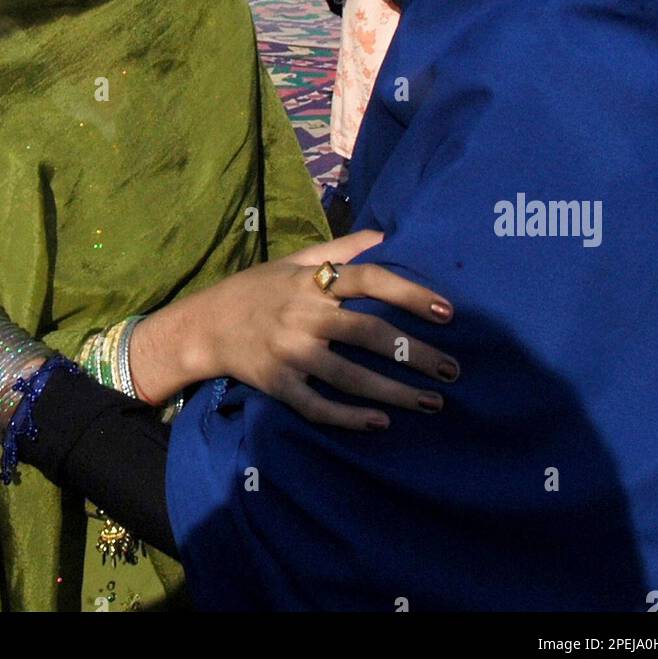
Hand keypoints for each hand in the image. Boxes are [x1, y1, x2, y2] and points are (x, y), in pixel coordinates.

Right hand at [131, 230, 456, 428]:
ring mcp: (290, 354)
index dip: (409, 294)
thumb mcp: (295, 260)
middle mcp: (304, 316)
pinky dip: (349, 418)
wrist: (204, 326)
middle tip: (453, 369)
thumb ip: (342, 248)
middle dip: (414, 353)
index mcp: (311, 282)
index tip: (448, 311)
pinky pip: (318, 407)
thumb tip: (387, 235)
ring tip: (432, 403)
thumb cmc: (258, 289)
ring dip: (394, 393)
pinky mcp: (278, 385)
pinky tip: (380, 423)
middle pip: (367, 333)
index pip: (368, 281)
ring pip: (350, 377)